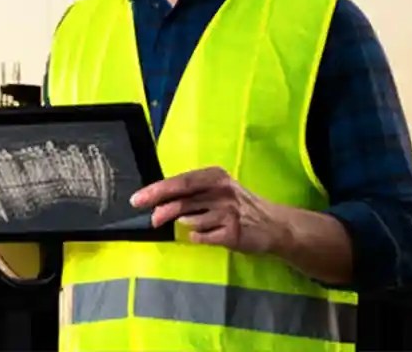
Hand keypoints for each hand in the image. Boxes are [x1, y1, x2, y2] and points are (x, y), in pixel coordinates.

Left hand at [129, 166, 282, 254]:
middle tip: (151, 219)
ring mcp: (228, 212)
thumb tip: (157, 203)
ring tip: (204, 223)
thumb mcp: (217, 190)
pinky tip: (209, 234)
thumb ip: (191, 194)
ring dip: (188, 225)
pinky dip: (199, 237)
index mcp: (214, 176)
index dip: (156, 191)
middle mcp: (221, 191)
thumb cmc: (238, 206)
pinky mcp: (232, 233)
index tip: (137, 200)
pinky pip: (202, 237)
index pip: (179, 182)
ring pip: (191, 221)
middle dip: (161, 209)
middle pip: (182, 200)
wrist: (274, 225)